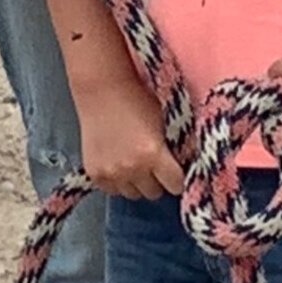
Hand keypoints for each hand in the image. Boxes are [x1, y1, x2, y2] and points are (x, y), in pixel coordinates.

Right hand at [78, 80, 182, 199]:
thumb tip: (186, 166)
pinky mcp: (95, 174)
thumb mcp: (165, 121)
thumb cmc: (137, 98)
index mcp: (153, 155)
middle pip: (154, 193)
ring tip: (134, 162)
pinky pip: (112, 190)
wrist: (102, 88)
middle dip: (157, 181)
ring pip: (132, 194)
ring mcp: (111, 173)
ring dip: (136, 182)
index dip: (177, 178)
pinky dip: (117, 181)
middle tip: (153, 164)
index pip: (176, 186)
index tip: (176, 171)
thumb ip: (174, 147)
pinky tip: (118, 162)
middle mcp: (132, 168)